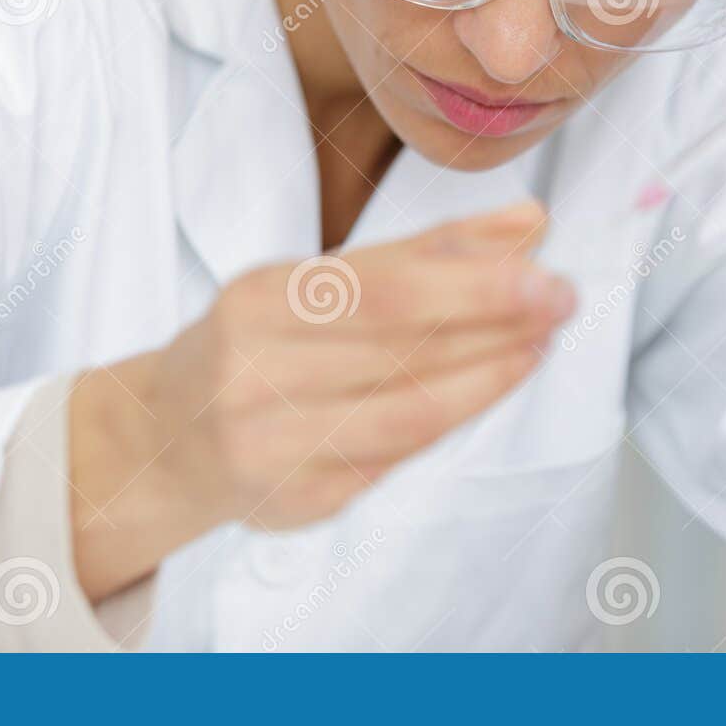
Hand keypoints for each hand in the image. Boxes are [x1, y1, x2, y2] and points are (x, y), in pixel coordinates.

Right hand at [68, 200, 573, 599]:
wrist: (165, 438)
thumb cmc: (261, 345)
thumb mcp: (322, 283)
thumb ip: (428, 252)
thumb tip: (529, 223)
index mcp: (260, 301)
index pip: (383, 287)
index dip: (472, 283)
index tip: (542, 271)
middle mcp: (255, 372)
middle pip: (398, 348)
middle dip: (493, 324)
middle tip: (560, 303)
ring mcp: (269, 445)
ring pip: (404, 412)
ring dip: (485, 378)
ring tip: (535, 347)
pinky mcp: (292, 501)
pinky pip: (391, 460)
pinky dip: (447, 420)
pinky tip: (486, 389)